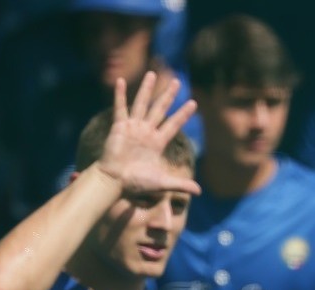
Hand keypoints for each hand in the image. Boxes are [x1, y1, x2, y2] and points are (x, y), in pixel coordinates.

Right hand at [94, 72, 200, 198]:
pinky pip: (120, 108)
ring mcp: (133, 127)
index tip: (193, 103)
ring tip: (153, 74)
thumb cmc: (136, 183)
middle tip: (177, 82)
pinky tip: (120, 81)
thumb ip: (180, 184)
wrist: (115, 181)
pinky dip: (120, 94)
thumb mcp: (162, 183)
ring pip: (142, 103)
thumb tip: (200, 191)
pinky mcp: (119, 126)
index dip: (183, 114)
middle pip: (160, 109)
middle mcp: (146, 132)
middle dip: (169, 96)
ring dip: (147, 89)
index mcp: (157, 143)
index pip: (174, 124)